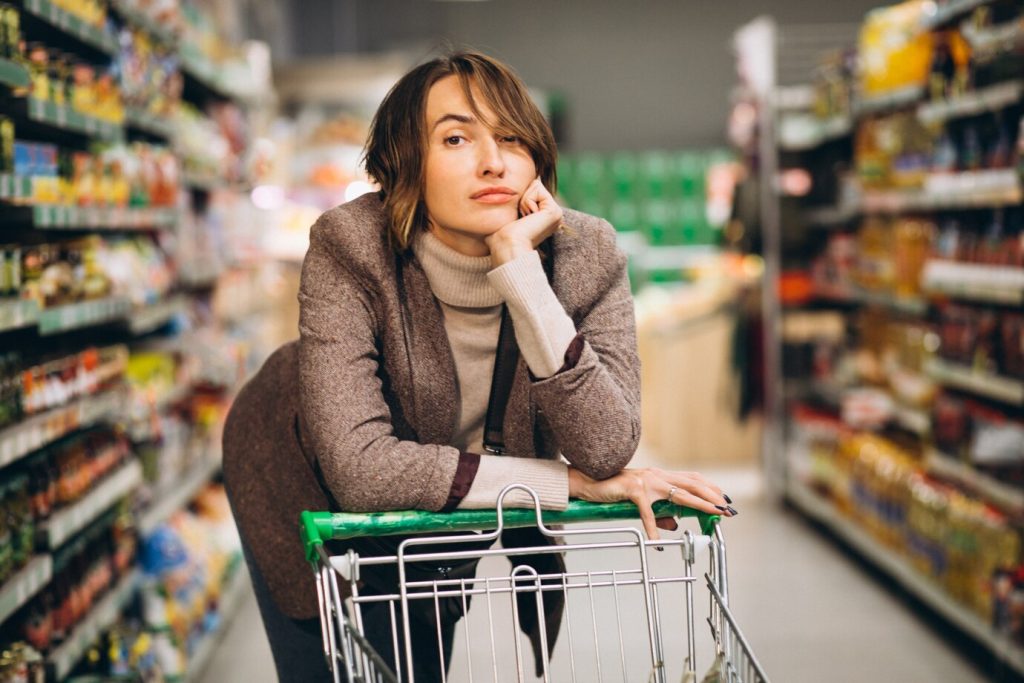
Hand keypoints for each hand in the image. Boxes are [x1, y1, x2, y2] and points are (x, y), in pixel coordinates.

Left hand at [485, 177, 562, 265]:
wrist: (506, 246)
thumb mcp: (506, 214)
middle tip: (519, 219)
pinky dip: (526, 200)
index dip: (517, 198)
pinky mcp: (554, 211)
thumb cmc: (500, 236)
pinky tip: (527, 218)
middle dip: (521, 198)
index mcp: (544, 217)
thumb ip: (510, 202)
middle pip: (532, 185)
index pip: (529, 188)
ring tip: (523, 219)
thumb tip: (497, 190)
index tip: (516, 218)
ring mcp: (556, 213)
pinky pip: (537, 187)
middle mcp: (552, 215)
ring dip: (523, 200)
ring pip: (534, 185)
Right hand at [567, 466, 733, 540]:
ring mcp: (646, 481)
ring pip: (679, 493)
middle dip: (713, 496)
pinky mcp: (633, 491)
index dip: (710, 488)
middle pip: (693, 483)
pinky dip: (653, 529)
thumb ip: (659, 514)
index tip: (724, 499)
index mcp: (661, 476)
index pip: (692, 479)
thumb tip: (675, 526)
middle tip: (727, 508)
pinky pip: (647, 513)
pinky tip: (656, 543)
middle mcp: (657, 475)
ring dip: (699, 504)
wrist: (589, 481)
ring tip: (712, 513)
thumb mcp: (641, 502)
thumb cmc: (614, 491)